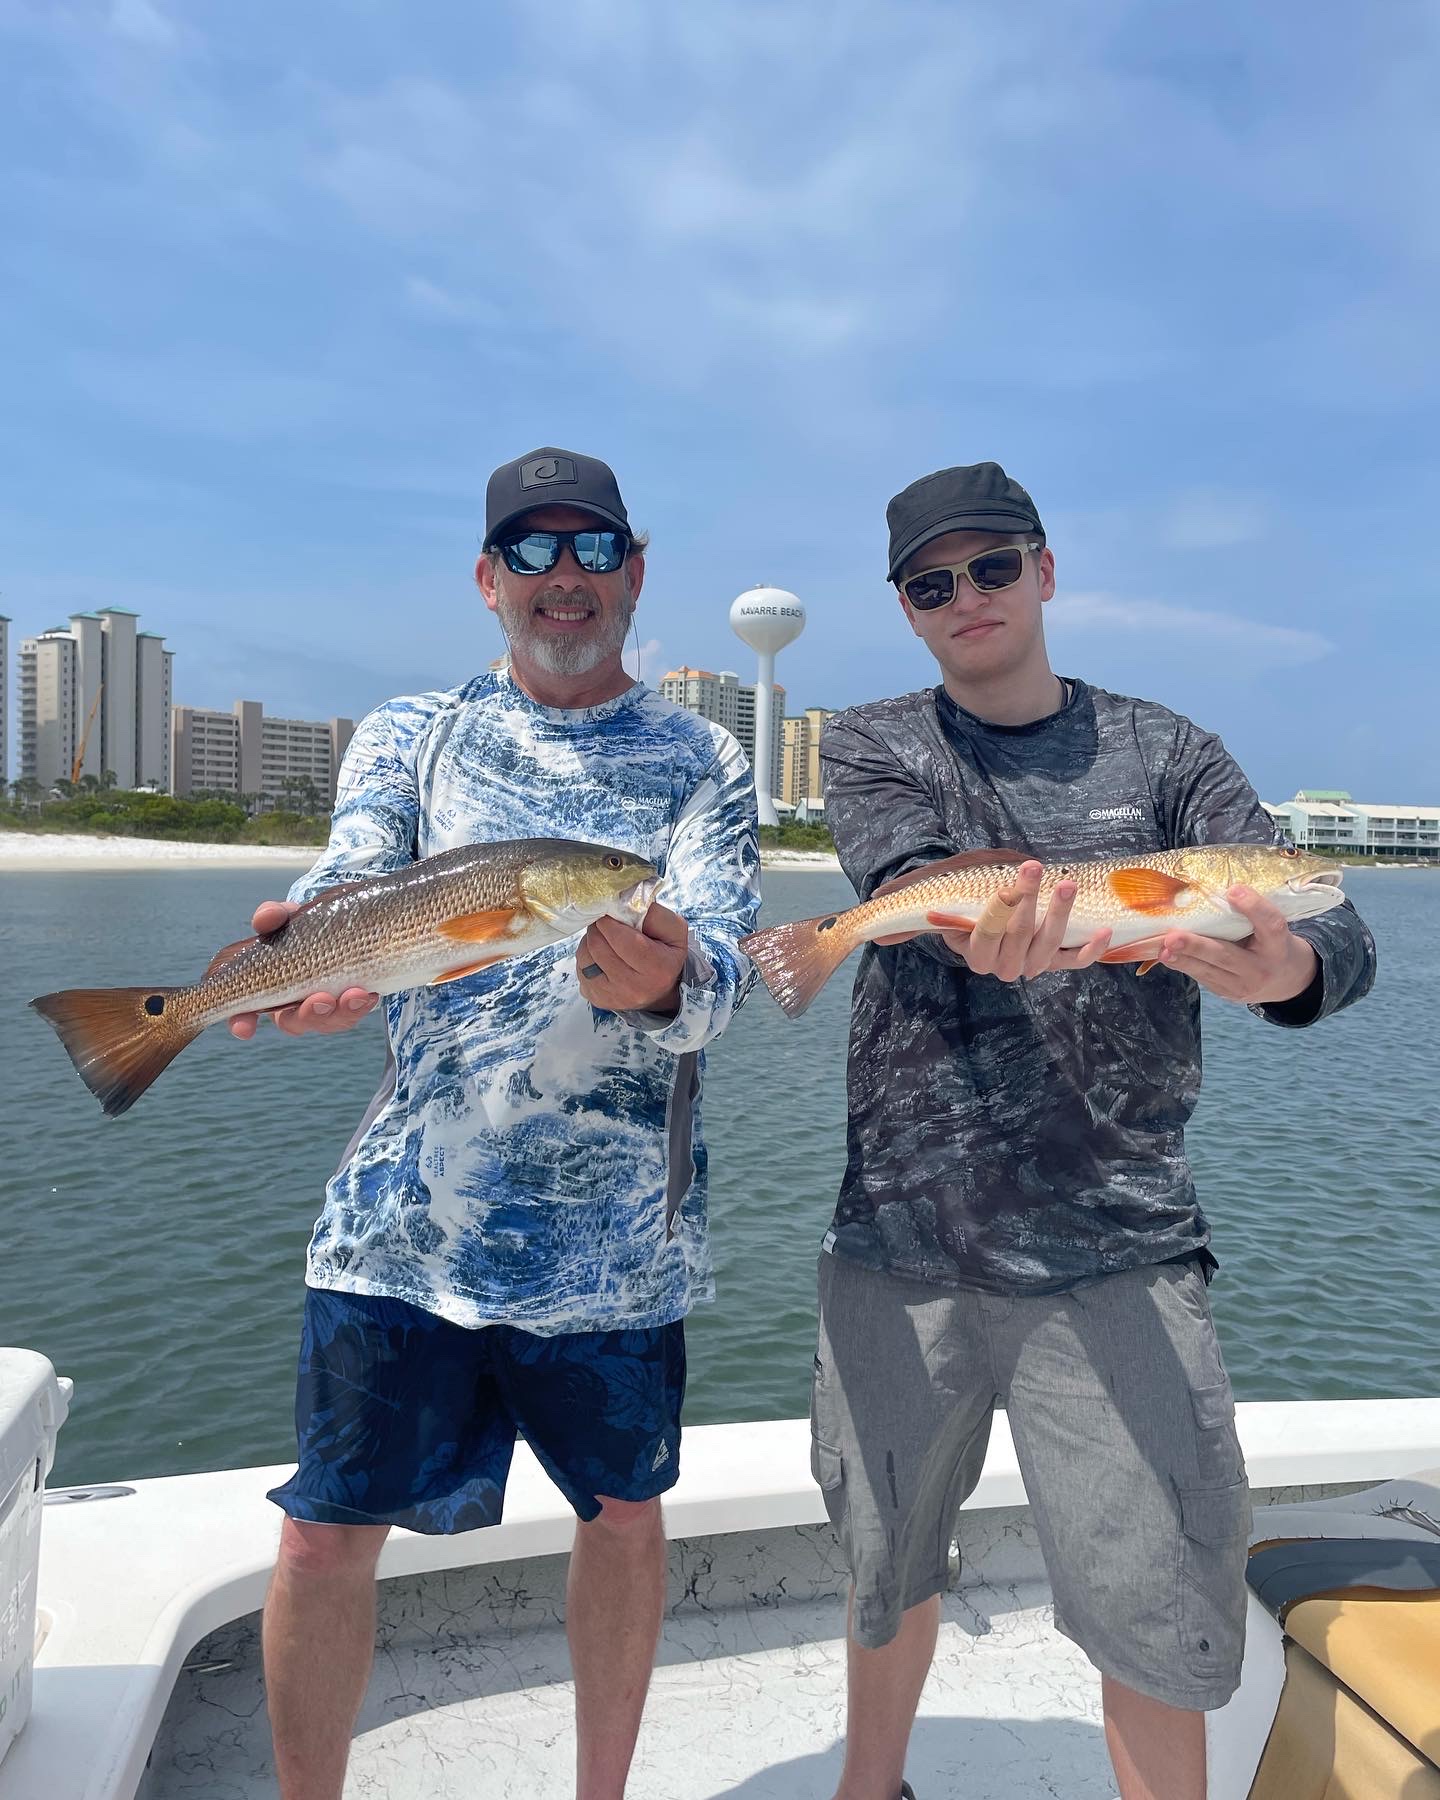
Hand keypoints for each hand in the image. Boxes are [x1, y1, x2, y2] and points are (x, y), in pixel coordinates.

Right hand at [227, 899, 379, 1039]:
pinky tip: (371, 994)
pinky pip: (352, 1013)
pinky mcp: (347, 1005)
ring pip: (327, 1021)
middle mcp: (289, 1003)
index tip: (244, 1029)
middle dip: (308, 1014)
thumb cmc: (303, 923)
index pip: (243, 1010)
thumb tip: (265, 918)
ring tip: (358, 994)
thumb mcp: (287, 915)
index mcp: (264, 984)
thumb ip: (273, 915)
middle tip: (322, 999)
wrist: (345, 923)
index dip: (240, 1022)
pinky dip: (361, 1005)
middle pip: (292, 1022)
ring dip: (341, 1011)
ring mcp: (320, 1007)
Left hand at [577, 902, 688, 1014]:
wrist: (657, 991)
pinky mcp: (595, 998)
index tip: (610, 913)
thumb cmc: (664, 954)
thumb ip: (655, 914)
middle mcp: (633, 987)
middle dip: (599, 928)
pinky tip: (600, 956)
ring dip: (591, 941)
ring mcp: (611, 996)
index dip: (611, 922)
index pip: (624, 940)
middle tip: (606, 922)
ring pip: (584, 955)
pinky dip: (586, 956)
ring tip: (604, 939)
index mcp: (658, 969)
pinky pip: (579, 968)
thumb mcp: (673, 931)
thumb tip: (626, 903)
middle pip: (599, 946)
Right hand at [876, 860, 1111, 980]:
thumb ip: (913, 910)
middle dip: (1027, 900)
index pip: (985, 933)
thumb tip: (874, 919)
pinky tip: (1104, 934)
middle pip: (1017, 935)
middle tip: (1034, 868)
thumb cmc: (967, 902)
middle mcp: (1003, 966)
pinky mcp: (1055, 961)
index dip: (996, 910)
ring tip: (1066, 883)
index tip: (1005, 883)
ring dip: (1061, 915)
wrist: (992, 914)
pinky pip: (1073, 962)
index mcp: (974, 954)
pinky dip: (1090, 952)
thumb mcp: (940, 902)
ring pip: (1047, 946)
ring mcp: (1031, 965)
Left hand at [1146, 885, 1318, 1003]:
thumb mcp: (1270, 927)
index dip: (1253, 908)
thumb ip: (1252, 913)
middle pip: (1227, 955)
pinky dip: (1183, 964)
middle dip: (1197, 946)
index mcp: (1278, 945)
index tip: (1233, 890)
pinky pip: (1203, 977)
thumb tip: (1215, 887)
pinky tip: (1167, 955)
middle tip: (1174, 937)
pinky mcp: (1226, 993)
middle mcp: (1261, 968)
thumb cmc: (1271, 943)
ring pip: (1208, 971)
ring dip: (1183, 958)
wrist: (1284, 980)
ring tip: (1164, 947)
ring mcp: (1242, 986)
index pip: (1270, 925)